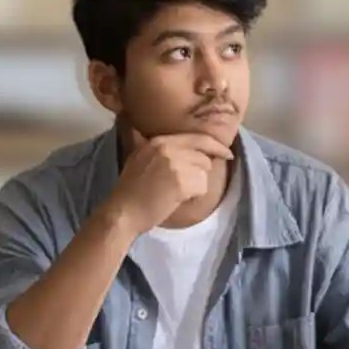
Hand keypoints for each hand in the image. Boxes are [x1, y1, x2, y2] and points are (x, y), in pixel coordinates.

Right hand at [104, 128, 233, 234]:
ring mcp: (175, 164)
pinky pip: (202, 187)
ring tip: (177, 192)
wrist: (123, 211)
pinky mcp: (181, 182)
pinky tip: (178, 199)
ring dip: (196, 184)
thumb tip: (171, 136)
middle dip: (201, 170)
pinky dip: (194, 196)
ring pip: (204, 172)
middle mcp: (167, 148)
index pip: (197, 137)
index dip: (215, 145)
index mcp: (159, 141)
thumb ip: (158, 147)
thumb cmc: (131, 189)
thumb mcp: (139, 158)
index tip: (226, 152)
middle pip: (203, 156)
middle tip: (192, 183)